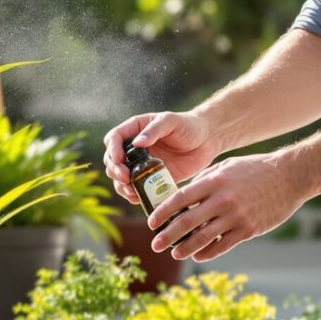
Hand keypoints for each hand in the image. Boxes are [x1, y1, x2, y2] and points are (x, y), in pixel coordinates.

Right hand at [101, 111, 217, 204]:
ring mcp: (142, 165)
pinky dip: (134, 195)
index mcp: (135, 130)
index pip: (114, 139)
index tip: (119, 160)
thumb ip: (154, 130)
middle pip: (112, 161)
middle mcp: (135, 148)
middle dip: (115, 171)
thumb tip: (137, 143)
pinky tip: (138, 197)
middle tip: (125, 178)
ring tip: (131, 190)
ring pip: (121, 178)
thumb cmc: (189, 125)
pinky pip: (137, 189)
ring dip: (121, 186)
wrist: (208, 140)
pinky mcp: (153, 179)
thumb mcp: (171, 121)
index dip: (112, 150)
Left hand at [146, 153, 302, 262]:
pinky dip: (208, 253)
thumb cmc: (255, 169)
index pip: (180, 198)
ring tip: (174, 254)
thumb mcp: (227, 167)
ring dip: (185, 248)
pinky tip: (197, 255)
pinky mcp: (249, 229)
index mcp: (214, 181)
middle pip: (187, 222)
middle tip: (155, 244)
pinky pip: (223, 245)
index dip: (163, 212)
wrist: (290, 177)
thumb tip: (183, 195)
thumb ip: (205, 181)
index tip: (151, 222)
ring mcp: (236, 216)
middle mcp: (222, 200)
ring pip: (203, 238)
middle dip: (168, 236)